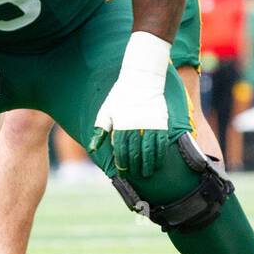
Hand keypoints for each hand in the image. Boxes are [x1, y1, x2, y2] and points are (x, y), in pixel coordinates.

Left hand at [89, 32, 171, 176]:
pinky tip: (158, 161)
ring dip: (148, 164)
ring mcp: (149, 125)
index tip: (122, 171)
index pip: (121, 149)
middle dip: (134, 166)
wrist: (141, 79)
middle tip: (134, 174)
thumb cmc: (121, 95)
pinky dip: (160, 154)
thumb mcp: (106, 111)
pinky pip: (161, 143)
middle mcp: (135, 126)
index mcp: (121, 124)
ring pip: (149, 151)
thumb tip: (92, 148)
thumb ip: (101, 131)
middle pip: (135, 152)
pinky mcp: (161, 122)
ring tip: (147, 172)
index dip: (121, 162)